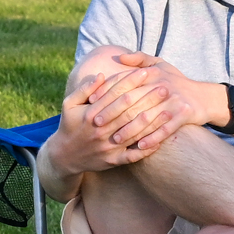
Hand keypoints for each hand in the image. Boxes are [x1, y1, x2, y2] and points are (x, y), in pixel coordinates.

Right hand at [53, 48, 191, 171]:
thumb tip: (102, 75)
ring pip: (134, 133)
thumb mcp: (69, 104)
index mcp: (91, 114)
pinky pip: (133, 156)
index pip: (115, 95)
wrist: (64, 156)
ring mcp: (108, 147)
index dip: (131, 82)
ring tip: (169, 111)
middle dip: (147, 99)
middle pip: (128, 112)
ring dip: (153, 123)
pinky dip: (147, 149)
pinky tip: (161, 140)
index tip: (145, 72)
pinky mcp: (113, 161)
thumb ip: (84, 89)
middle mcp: (100, 131)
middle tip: (164, 87)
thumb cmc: (70, 125)